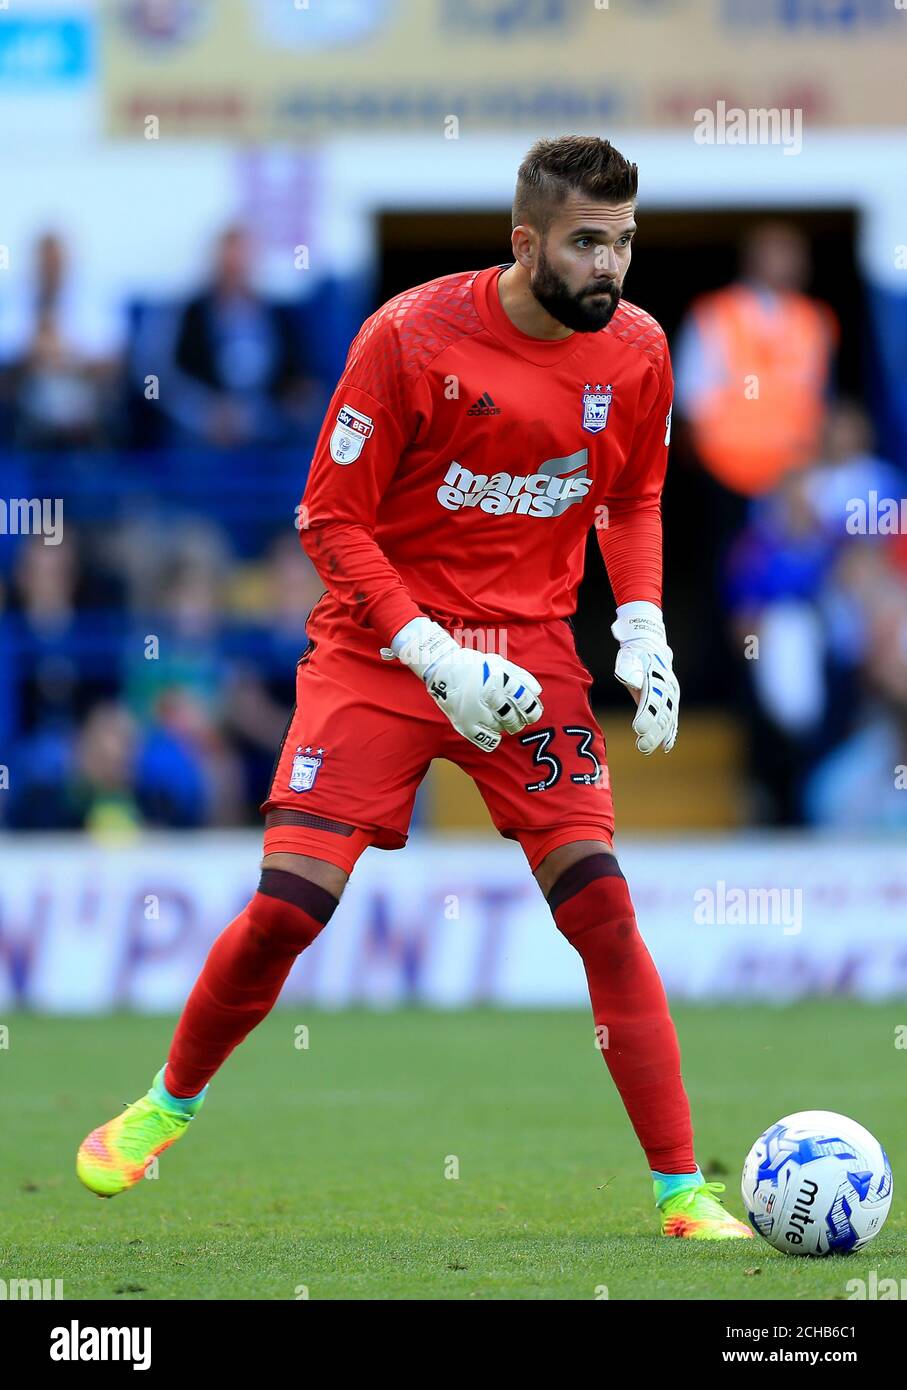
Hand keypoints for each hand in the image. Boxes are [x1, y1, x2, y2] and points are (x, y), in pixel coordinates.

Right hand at [381, 617, 543, 751]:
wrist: (442, 667)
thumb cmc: (474, 665)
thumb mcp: (498, 663)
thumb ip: (520, 675)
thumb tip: (537, 691)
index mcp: (499, 678)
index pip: (523, 699)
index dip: (532, 709)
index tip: (532, 713)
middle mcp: (488, 695)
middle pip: (514, 717)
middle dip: (520, 721)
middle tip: (519, 720)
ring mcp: (475, 711)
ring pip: (501, 728)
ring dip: (506, 726)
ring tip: (501, 719)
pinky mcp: (465, 724)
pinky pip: (487, 740)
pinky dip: (494, 738)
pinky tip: (493, 730)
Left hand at [611, 602, 678, 754]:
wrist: (650, 649)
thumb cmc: (635, 655)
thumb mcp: (629, 657)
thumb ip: (629, 668)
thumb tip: (633, 681)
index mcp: (657, 678)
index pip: (652, 700)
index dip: (647, 715)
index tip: (638, 729)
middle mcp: (668, 688)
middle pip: (661, 714)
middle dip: (652, 731)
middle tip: (642, 746)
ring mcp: (671, 696)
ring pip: (667, 719)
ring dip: (658, 735)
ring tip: (647, 749)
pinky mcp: (670, 702)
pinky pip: (672, 719)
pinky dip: (670, 733)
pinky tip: (666, 746)